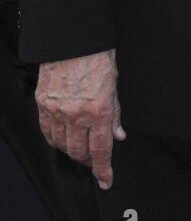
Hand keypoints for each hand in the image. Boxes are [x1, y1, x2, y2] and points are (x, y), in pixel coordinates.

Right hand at [35, 50, 125, 190]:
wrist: (73, 39)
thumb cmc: (97, 57)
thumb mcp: (115, 86)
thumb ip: (115, 114)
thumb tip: (118, 136)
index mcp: (99, 110)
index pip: (102, 150)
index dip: (103, 170)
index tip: (106, 181)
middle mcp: (77, 114)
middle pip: (80, 152)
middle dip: (88, 160)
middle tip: (94, 159)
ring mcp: (57, 110)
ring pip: (62, 144)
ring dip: (71, 150)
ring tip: (79, 146)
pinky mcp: (43, 104)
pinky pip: (47, 131)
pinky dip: (55, 138)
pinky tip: (62, 137)